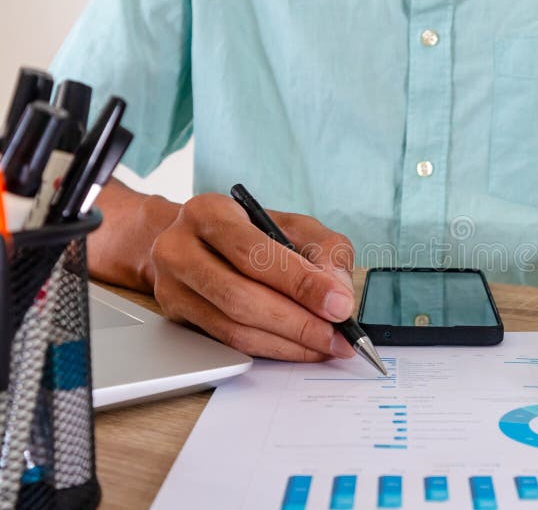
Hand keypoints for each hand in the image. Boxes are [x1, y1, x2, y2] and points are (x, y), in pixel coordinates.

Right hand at [149, 193, 357, 360]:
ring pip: (233, 329)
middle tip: (338, 338)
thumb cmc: (251, 232)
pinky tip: (300, 348)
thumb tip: (337, 295)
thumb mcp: (292, 226)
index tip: (339, 306)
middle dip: (298, 323)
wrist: (195, 240)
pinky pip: (229, 344)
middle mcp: (180, 248)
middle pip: (240, 297)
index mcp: (210, 213)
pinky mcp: (176, 317)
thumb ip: (324, 251)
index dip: (300, 283)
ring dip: (288, 344)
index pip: (255, 253)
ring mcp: (172, 286)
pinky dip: (272, 349)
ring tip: (325, 347)